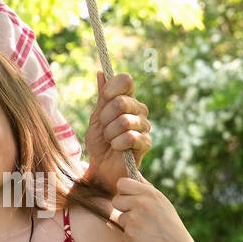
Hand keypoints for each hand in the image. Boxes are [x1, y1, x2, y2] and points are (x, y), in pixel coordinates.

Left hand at [83, 71, 151, 188]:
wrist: (102, 168)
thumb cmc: (99, 143)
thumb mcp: (96, 118)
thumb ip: (102, 97)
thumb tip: (101, 73)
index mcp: (127, 99)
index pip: (126, 80)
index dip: (112, 87)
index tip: (104, 98)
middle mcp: (139, 110)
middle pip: (121, 101)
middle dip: (105, 117)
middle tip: (104, 128)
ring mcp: (144, 126)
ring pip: (124, 121)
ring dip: (110, 133)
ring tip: (110, 140)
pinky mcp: (146, 143)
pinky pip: (130, 137)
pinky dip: (117, 144)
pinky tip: (116, 148)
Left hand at [111, 176, 199, 241]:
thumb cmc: (169, 224)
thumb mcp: (162, 202)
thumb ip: (146, 187)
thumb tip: (135, 173)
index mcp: (149, 193)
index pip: (122, 183)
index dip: (124, 191)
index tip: (130, 198)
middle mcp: (141, 203)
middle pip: (116, 200)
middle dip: (123, 208)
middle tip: (137, 215)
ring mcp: (134, 218)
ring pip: (119, 216)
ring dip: (127, 223)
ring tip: (144, 228)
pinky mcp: (130, 233)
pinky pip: (123, 230)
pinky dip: (130, 235)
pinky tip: (144, 237)